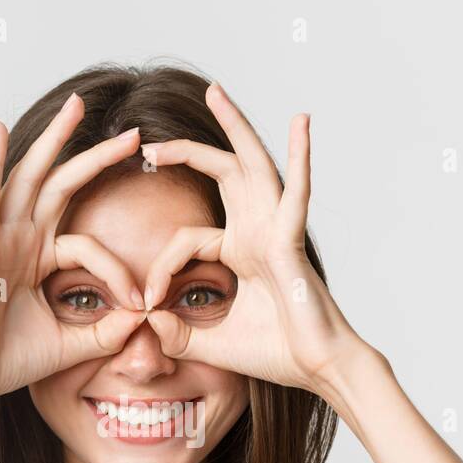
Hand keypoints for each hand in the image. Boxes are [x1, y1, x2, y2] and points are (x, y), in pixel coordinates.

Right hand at [0, 93, 148, 412]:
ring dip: (53, 139)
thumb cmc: (7, 362)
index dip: (119, 271)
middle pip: (61, 184)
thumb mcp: (71, 344)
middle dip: (96, 156)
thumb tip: (145, 318)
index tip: (143, 301)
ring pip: (30, 176)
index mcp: (36, 259)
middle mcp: (18, 240)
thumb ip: (107, 331)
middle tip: (133, 133)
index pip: (88, 245)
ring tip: (77, 106)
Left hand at [139, 82, 372, 392]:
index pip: (185, 239)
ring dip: (236, 127)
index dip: (158, 269)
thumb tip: (143, 323)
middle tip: (150, 140)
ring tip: (216, 92)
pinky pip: (296, 194)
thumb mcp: (211, 344)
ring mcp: (277, 231)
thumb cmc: (276, 354)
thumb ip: (177, 334)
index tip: (144, 304)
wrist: (318, 369)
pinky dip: (300, 157)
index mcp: (240, 251)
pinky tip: (300, 124)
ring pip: (254, 166)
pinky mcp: (293, 240)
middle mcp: (257, 232)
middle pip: (222, 174)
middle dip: (188, 151)